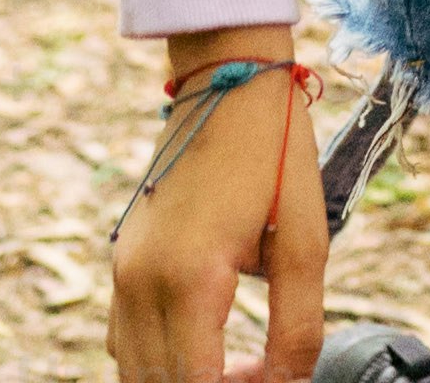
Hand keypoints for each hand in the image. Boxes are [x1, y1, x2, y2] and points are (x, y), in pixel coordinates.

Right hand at [104, 39, 323, 382]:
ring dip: (182, 380)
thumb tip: (289, 382)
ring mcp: (123, 270)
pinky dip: (156, 360)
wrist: (228, 77)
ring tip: (241, 364)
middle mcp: (141, 281)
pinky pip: (122, 339)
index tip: (273, 382)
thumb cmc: (274, 152)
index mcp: (190, 278)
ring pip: (132, 369)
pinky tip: (206, 343)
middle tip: (264, 374)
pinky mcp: (122, 259)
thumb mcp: (307, 241)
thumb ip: (298, 325)